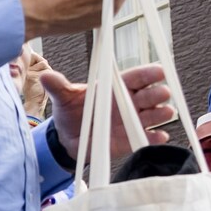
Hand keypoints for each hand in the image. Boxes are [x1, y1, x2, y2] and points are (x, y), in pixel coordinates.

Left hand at [44, 62, 174, 161]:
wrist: (68, 138)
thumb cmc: (71, 111)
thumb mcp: (63, 98)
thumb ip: (59, 87)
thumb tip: (46, 76)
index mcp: (115, 87)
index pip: (135, 77)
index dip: (148, 74)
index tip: (159, 71)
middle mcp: (129, 102)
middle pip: (148, 95)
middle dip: (156, 94)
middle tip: (162, 93)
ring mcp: (132, 121)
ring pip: (153, 115)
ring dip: (160, 114)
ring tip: (165, 112)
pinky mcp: (131, 139)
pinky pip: (146, 137)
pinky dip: (154, 137)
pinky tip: (160, 136)